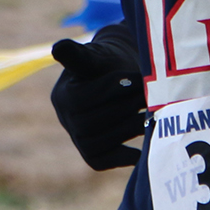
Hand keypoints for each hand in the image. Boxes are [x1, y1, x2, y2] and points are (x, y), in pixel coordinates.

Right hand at [50, 23, 144, 170]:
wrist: (120, 77)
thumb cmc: (108, 63)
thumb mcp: (96, 56)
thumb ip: (80, 55)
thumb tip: (57, 48)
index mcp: (63, 94)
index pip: (82, 97)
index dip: (111, 89)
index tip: (137, 78)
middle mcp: (65, 119)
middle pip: (91, 122)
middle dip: (124, 108)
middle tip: (151, 96)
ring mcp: (77, 138)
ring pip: (98, 142)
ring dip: (128, 128)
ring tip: (152, 114)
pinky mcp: (93, 154)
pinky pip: (103, 161)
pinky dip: (123, 157)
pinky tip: (142, 150)